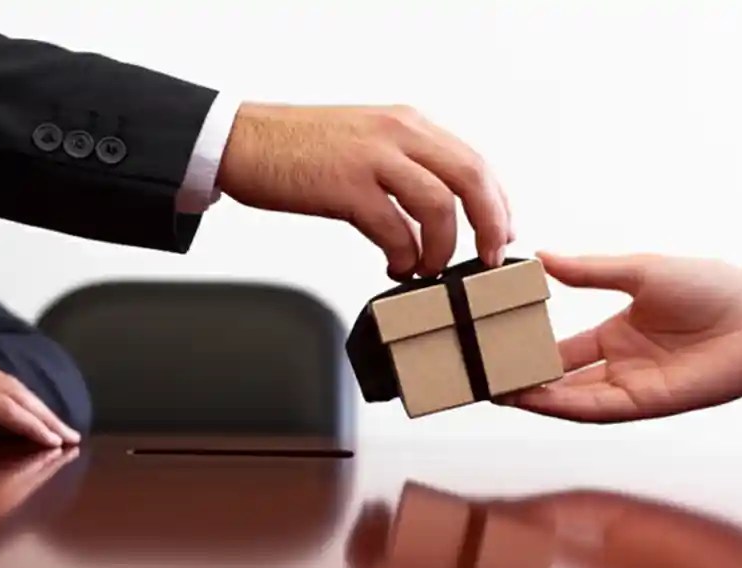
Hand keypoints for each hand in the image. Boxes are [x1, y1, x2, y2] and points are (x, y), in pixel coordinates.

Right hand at [220, 104, 513, 278]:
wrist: (241, 140)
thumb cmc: (300, 149)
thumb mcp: (367, 142)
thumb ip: (406, 166)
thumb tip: (442, 213)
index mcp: (407, 123)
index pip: (474, 161)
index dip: (496, 203)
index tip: (501, 235)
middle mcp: (397, 133)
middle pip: (470, 178)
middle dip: (488, 224)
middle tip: (487, 259)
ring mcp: (372, 157)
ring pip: (438, 206)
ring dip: (442, 247)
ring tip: (429, 269)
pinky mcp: (345, 186)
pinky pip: (394, 229)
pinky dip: (404, 255)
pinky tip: (396, 266)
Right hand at [506, 253, 741, 421]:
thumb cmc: (715, 287)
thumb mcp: (640, 270)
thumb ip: (589, 270)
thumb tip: (543, 257)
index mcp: (617, 331)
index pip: (560, 348)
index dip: (527, 350)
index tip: (491, 346)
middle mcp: (620, 363)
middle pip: (558, 378)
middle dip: (519, 379)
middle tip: (478, 376)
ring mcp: (633, 385)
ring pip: (570, 397)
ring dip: (533, 397)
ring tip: (492, 390)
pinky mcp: (648, 403)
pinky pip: (597, 408)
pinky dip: (563, 406)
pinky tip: (533, 399)